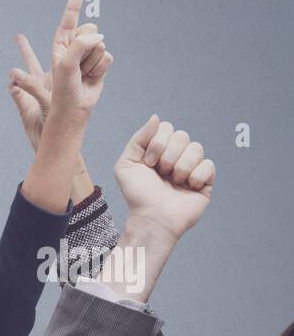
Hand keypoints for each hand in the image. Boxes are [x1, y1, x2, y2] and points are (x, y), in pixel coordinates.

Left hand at [9, 0, 110, 146]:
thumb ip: (79, 45)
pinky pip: (108, 57)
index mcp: (61, 42)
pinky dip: (101, 69)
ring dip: (92, 63)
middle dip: (86, 48)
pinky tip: (91, 79)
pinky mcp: (100, 64)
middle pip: (90, 30)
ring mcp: (88, 54)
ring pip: (101, 45)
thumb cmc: (62, 92)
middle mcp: (75, 45)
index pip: (70, 14)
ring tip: (82, 76)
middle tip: (76, 68)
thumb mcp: (64, 66)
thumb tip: (99, 35)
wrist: (74, 111)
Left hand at [114, 116, 214, 240]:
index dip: (157, 144)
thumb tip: (155, 118)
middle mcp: (176, 156)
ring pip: (196, 148)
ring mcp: (192, 167)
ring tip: (173, 182)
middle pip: (182, 135)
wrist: (152, 218)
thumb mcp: (126, 165)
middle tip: (161, 173)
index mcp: (159, 151)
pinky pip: (209, 165)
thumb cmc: (138, 195)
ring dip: (181, 167)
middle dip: (168, 156)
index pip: (166, 128)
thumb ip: (138, 139)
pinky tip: (188, 187)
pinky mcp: (206, 180)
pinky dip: (196, 176)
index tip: (148, 163)